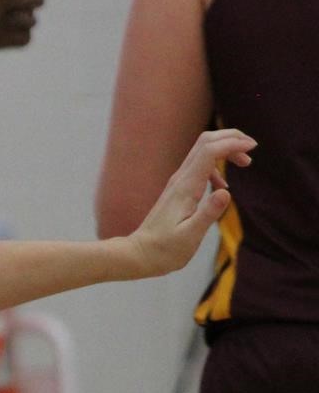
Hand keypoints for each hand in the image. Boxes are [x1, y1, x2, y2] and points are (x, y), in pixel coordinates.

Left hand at [126, 129, 253, 276]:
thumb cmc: (164, 250)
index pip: (209, 151)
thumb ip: (208, 213)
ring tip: (246, 162)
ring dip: (225, 150)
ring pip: (202, 152)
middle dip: (230, 138)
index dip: (232, 143)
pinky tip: (223, 185)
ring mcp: (178, 183)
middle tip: (252, 147)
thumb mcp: (190, 235)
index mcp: (185, 187)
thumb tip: (226, 192)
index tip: (253, 147)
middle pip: (204, 143)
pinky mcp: (178, 191)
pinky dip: (216, 166)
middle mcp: (180, 180)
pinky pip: (198, 168)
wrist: (139, 254)